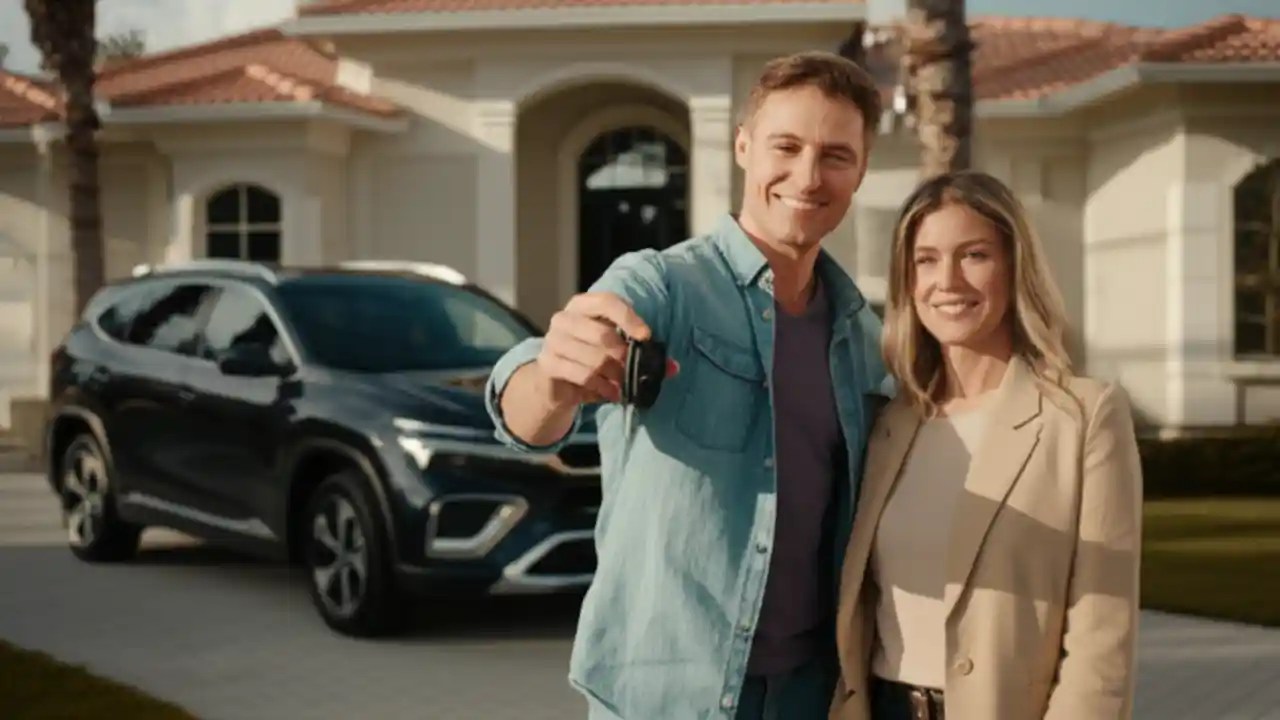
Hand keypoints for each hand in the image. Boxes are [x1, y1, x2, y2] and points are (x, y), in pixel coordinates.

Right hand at [535, 292, 650, 405]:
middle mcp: (564, 318)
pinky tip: (611, 392)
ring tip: (622, 385)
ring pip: (594, 358)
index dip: (629, 318)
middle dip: (624, 357)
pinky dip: (602, 387)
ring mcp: (552, 340)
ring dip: (614, 375)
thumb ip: (643, 355)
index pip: (607, 301)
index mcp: (582, 306)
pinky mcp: (548, 364)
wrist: (556, 385)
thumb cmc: (590, 361)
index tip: (646, 337)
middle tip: (633, 371)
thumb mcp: (616, 354)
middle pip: (603, 334)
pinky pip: (582, 375)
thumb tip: (673, 367)